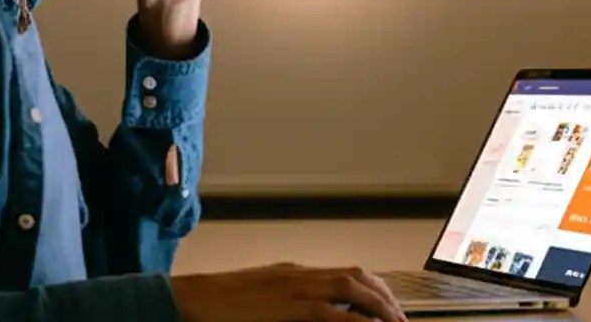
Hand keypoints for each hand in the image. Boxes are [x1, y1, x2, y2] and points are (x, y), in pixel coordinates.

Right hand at [169, 264, 405, 321]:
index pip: (346, 273)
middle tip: (401, 321)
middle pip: (356, 277)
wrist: (189, 299)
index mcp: (295, 273)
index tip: (390, 308)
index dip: (374, 289)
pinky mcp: (286, 308)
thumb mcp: (262, 297)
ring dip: (377, 306)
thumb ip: (289, 301)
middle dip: (384, 298)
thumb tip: (318, 314)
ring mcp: (293, 289)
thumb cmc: (220, 303)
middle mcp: (300, 275)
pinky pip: (329, 314)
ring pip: (350, 289)